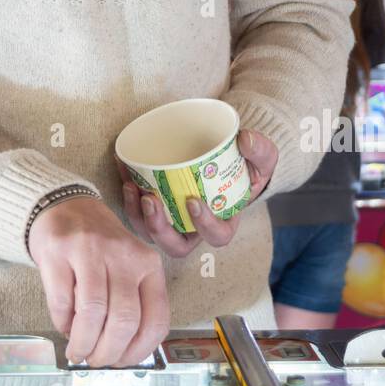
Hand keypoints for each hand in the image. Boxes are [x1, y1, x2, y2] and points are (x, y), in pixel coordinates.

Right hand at [27, 197, 169, 368]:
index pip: (155, 319)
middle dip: (108, 352)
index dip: (139, 351)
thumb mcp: (128, 266)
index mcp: (148, 264)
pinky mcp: (59, 251)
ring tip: (77, 352)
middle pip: (124, 320)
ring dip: (83, 343)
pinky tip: (64, 326)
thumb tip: (123, 353)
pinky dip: (62, 323)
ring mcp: (90, 250)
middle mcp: (124, 256)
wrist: (65, 206)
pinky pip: (62, 301)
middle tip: (96, 361)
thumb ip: (133, 302)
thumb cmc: (100, 247)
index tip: (123, 362)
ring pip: (93, 313)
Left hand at [116, 129, 277, 259]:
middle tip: (151, 201)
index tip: (193, 201)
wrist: (227, 158)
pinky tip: (122, 167)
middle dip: (159, 229)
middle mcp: (195, 227)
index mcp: (224, 221)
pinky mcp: (156, 204)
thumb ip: (259, 150)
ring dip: (137, 215)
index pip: (216, 236)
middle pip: (176, 245)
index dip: (204, 225)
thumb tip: (244, 140)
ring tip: (131, 188)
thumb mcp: (262, 157)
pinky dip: (127, 190)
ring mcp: (173, 218)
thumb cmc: (245, 165)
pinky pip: (137, 208)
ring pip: (151, 233)